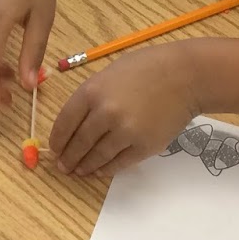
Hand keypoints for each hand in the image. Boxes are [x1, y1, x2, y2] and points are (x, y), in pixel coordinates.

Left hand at [49, 44, 199, 176]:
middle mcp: (105, 113)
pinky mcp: (144, 147)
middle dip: (68, 158)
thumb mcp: (109, 74)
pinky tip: (99, 170)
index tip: (54, 149)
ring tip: (78, 171)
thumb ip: (91, 97)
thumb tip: (73, 123)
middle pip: (79, 143)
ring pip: (97, 157)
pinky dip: (106, 169)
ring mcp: (125, 132)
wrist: (184, 76)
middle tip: (63, 166)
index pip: (64, 122)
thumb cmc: (146, 68)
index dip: (57, 140)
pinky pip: (119, 163)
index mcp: (92, 92)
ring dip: (85, 167)